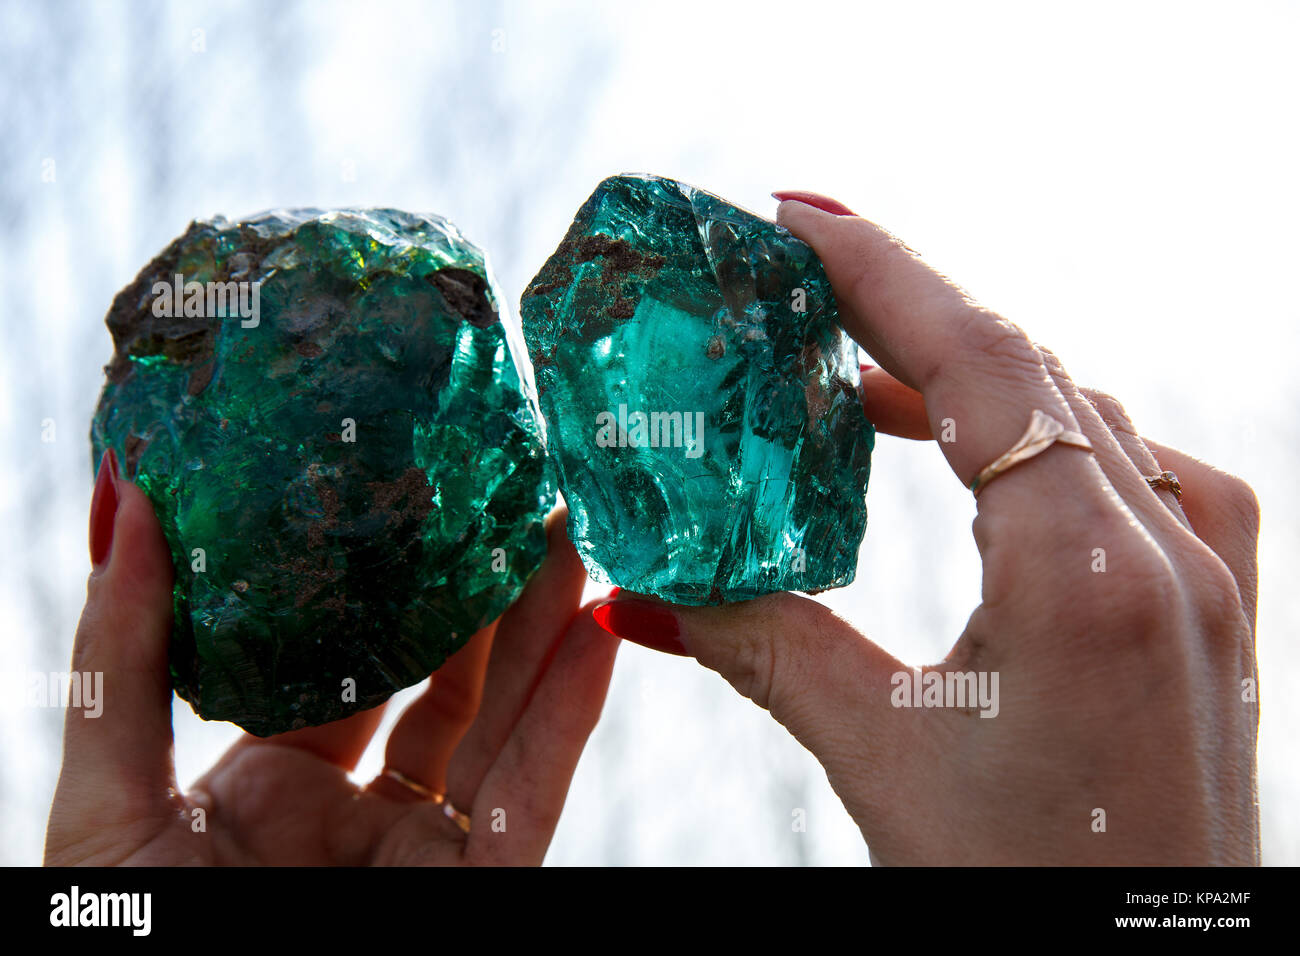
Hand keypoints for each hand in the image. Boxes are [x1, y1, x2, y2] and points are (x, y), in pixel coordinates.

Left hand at [45, 463, 616, 865]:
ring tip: (563, 533)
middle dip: (478, 594)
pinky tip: (594, 630)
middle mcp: (355, 814)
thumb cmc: (138, 948)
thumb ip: (122, 660)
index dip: (374, 585)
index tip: (400, 499)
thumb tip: (129, 506)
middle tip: (506, 498)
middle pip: (438, 682)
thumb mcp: (105, 800)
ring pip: (501, 724)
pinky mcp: (481, 889)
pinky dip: (570, 714)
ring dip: (541, 629)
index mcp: (267, 788)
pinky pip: (533, 793)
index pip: (337, 664)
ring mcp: (423, 852)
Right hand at [594, 192, 1259, 864]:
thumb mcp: (881, 758)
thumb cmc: (1025, 887)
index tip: (795, 213)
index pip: (979, 359)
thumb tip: (649, 587)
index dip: (881, 271)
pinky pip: (1118, 463)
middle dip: (904, 308)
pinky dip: (1025, 429)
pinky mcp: (1208, 598)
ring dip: (961, 374)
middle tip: (795, 279)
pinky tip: (963, 449)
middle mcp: (1173, 546)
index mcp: (1091, 571)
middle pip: (1027, 366)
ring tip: (847, 369)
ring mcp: (1208, 568)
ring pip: (1077, 410)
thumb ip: (763, 647)